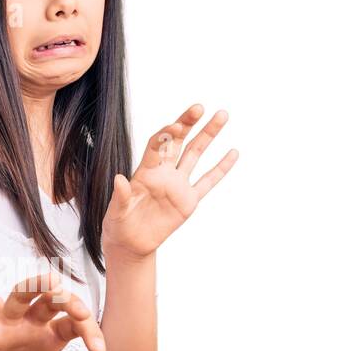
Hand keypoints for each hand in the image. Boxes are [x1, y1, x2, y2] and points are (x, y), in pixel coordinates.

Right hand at [0, 272, 106, 350]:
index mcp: (51, 334)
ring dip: (33, 286)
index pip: (74, 323)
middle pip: (51, 300)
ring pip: (19, 297)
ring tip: (49, 281)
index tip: (99, 350)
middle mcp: (30, 322)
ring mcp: (4, 324)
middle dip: (68, 301)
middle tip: (81, 312)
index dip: (89, 331)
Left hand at [101, 104, 239, 260]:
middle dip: (188, 124)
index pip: (157, 147)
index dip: (165, 136)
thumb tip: (119, 179)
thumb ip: (120, 195)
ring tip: (222, 115)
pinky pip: (208, 182)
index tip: (175, 127)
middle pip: (178, 142)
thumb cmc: (119, 224)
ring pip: (196, 154)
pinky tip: (233, 152)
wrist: (131, 243)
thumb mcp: (116, 211)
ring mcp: (178, 185)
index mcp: (145, 172)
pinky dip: (221, 168)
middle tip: (199, 107)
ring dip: (208, 135)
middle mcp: (163, 173)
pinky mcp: (189, 200)